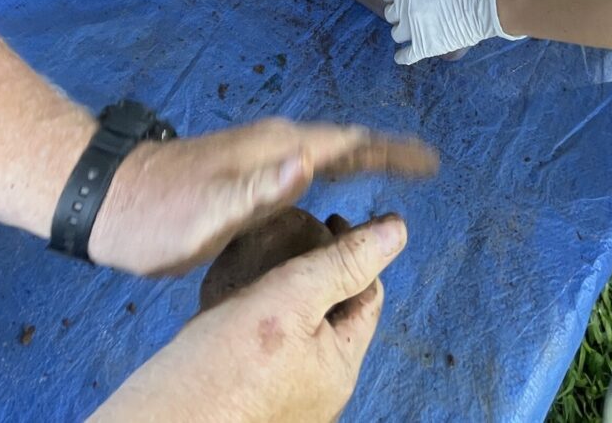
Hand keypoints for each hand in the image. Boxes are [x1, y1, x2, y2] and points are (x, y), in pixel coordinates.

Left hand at [87, 118, 436, 273]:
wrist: (107, 199)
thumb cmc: (157, 215)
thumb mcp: (206, 212)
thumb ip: (257, 190)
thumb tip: (307, 165)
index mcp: (277, 149)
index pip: (348, 142)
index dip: (390, 151)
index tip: (426, 160)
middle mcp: (275, 143)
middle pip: (345, 142)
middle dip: (386, 151)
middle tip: (423, 166)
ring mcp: (260, 153)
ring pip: (328, 151)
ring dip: (364, 158)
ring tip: (394, 170)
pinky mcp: (248, 168)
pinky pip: (309, 164)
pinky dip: (336, 169)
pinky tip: (334, 185)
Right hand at [92, 215, 406, 421]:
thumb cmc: (215, 375)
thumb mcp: (288, 302)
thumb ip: (342, 266)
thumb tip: (396, 232)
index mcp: (340, 365)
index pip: (367, 292)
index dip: (356, 248)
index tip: (331, 216)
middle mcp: (319, 385)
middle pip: (335, 310)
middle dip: (323, 267)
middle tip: (297, 229)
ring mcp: (285, 394)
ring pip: (300, 326)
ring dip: (290, 288)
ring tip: (265, 254)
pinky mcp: (249, 395)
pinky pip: (267, 346)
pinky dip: (262, 312)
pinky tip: (235, 295)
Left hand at [382, 0, 524, 64]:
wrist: (484, 6)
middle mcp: (406, 10)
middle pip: (390, 14)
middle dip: (399, 13)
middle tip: (414, 12)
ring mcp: (414, 30)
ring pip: (396, 34)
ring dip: (403, 31)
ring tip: (416, 29)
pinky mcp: (425, 47)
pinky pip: (405, 56)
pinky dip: (402, 56)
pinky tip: (403, 55)